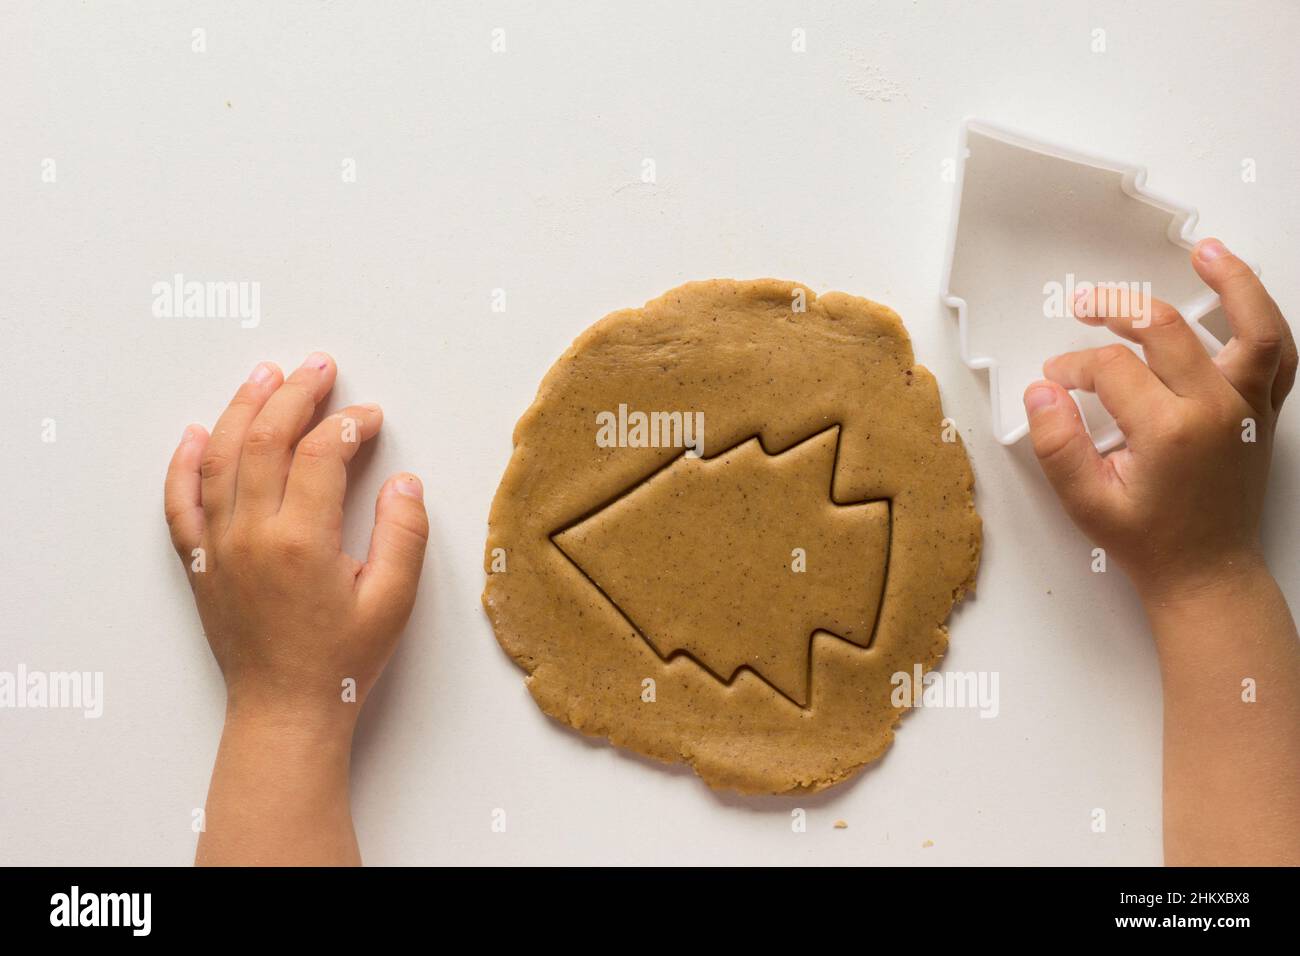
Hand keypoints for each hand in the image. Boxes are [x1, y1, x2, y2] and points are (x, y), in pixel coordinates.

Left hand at [164, 353, 428, 865]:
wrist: (285, 709)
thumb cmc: (341, 661)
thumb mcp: (393, 600)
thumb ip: (403, 534)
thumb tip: (403, 482)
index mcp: (301, 540)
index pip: (321, 454)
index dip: (349, 425)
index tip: (371, 419)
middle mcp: (251, 533)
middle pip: (266, 439)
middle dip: (295, 393)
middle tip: (319, 367)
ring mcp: (219, 545)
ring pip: (220, 456)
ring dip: (243, 408)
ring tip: (265, 375)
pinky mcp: (201, 561)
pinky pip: (180, 501)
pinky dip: (183, 463)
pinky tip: (195, 434)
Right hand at [1023, 238, 1296, 602]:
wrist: (1206, 573)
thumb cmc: (1150, 542)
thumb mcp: (1085, 503)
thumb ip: (1057, 444)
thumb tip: (1042, 392)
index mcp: (1170, 430)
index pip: (1111, 368)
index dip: (1073, 366)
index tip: (1055, 381)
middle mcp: (1216, 409)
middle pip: (1166, 329)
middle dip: (1117, 310)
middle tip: (1085, 307)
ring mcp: (1247, 407)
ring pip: (1252, 326)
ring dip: (1230, 283)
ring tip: (1205, 252)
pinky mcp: (1261, 413)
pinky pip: (1277, 354)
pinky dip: (1263, 318)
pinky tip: (1243, 296)